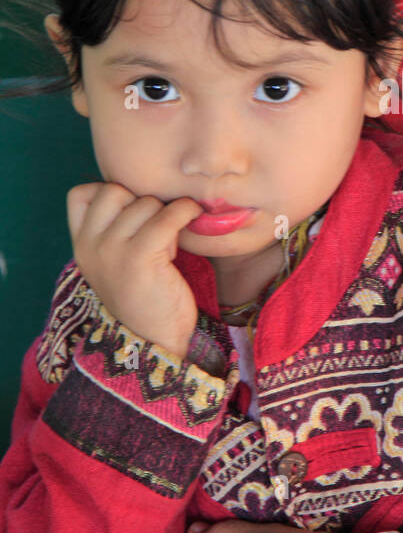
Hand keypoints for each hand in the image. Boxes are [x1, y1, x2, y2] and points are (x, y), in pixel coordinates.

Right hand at [67, 182, 202, 355]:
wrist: (153, 341)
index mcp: (81, 246)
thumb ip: (115, 229)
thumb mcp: (116, 261)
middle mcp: (90, 246)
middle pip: (115, 190)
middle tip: (154, 232)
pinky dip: (184, 212)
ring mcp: (111, 251)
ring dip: (164, 216)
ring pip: (144, 203)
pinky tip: (192, 218)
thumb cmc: (143, 296)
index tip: (131, 215)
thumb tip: (144, 191)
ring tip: (167, 244)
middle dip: (141, 203)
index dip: (109, 194)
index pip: (80, 194)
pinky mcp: (140, 258)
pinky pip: (166, 216)